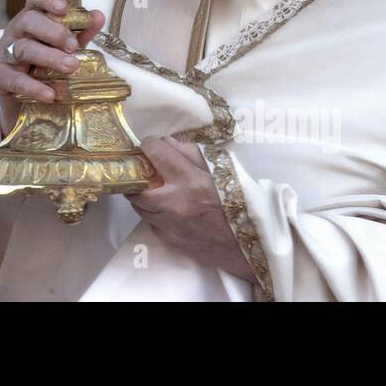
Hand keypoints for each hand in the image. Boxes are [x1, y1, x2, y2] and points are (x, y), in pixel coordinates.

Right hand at [0, 0, 103, 137]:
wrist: (25, 105)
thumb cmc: (45, 67)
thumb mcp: (66, 48)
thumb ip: (80, 33)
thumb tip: (98, 16)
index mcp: (32, 18)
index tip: (64, 7)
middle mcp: (15, 31)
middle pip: (29, 21)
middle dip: (54, 32)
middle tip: (74, 46)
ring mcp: (3, 52)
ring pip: (23, 48)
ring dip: (49, 57)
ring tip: (71, 67)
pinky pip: (13, 78)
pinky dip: (33, 86)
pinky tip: (50, 94)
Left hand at [125, 136, 256, 283]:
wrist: (250, 242)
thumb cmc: (237, 201)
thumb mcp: (220, 168)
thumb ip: (190, 152)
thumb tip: (165, 143)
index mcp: (188, 180)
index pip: (153, 152)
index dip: (150, 145)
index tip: (153, 145)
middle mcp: (173, 202)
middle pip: (134, 184)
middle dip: (137, 175)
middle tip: (146, 170)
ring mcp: (168, 224)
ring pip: (138, 206)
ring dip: (144, 195)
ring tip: (157, 190)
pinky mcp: (168, 240)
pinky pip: (151, 223)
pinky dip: (155, 214)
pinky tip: (169, 211)